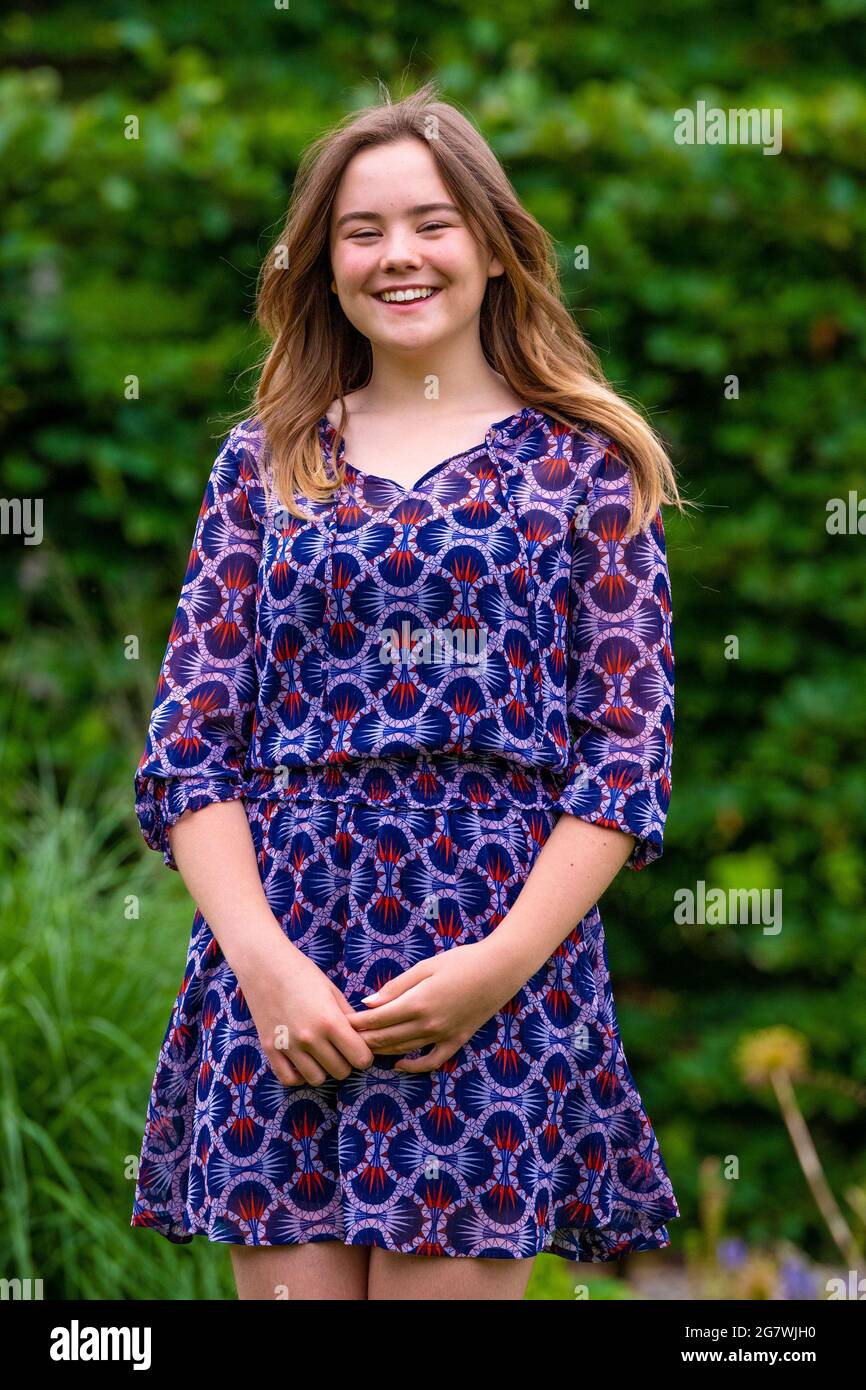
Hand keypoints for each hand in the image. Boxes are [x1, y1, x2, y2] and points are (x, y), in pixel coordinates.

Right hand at [239, 942, 375, 1086]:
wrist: (263, 964)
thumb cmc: (302, 973)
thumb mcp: (332, 991)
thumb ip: (348, 1017)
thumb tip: (363, 1038)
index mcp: (330, 1021)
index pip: (360, 1058)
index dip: (364, 1055)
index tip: (359, 1047)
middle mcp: (310, 1037)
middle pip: (341, 1072)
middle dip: (346, 1062)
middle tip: (340, 1048)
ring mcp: (288, 1046)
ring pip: (317, 1079)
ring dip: (324, 1069)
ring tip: (321, 1053)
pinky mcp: (270, 1049)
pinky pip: (289, 1079)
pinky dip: (300, 1075)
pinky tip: (303, 1061)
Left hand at [345, 940, 516, 1073]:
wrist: (500, 969)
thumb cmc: (461, 961)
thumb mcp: (425, 967)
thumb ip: (396, 987)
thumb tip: (369, 1003)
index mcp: (418, 1003)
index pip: (378, 1020)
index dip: (357, 1023)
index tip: (341, 1022)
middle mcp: (428, 1025)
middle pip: (387, 1038)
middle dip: (364, 1039)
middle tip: (345, 1039)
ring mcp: (443, 1036)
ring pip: (404, 1050)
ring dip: (382, 1051)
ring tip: (364, 1048)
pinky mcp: (457, 1041)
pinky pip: (432, 1061)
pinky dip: (414, 1066)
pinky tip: (398, 1064)